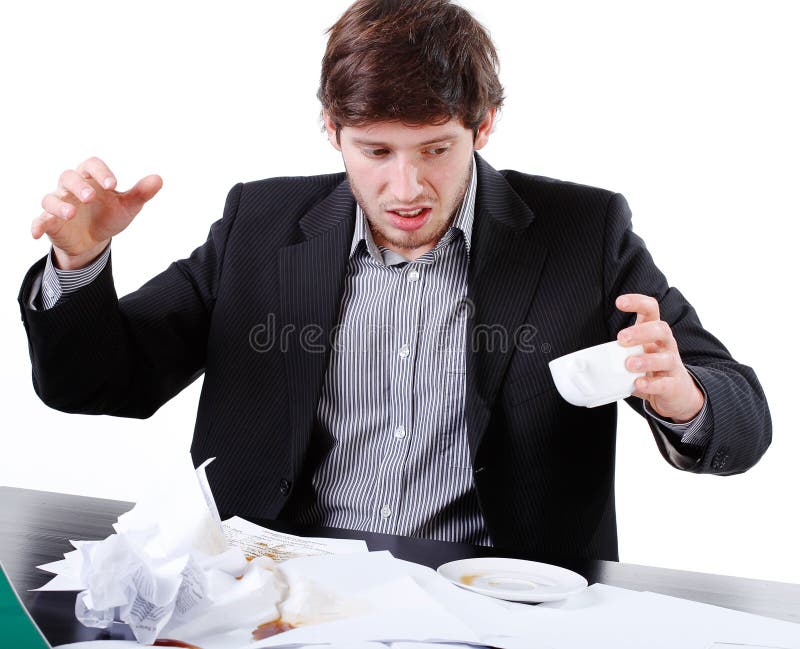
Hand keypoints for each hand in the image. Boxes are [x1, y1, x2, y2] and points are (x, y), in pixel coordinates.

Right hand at [32, 157, 162, 269]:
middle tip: (91, 197)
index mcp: (91, 178)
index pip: (91, 165)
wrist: (95, 240)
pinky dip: (38, 224)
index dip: (100, 172)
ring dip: (60, 204)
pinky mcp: (50, 221)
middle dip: (79, 186)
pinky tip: (37, 232)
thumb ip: (141, 193)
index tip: (113, 184)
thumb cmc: (109, 215)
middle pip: (68, 177)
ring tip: (72, 213)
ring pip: (51, 198)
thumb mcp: (127, 207)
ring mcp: (59, 203)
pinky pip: (40, 220)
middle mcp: (72, 187)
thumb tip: (158, 179)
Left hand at [615, 293, 704, 422]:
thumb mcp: (635, 354)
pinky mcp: (674, 386)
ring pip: (665, 358)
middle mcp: (666, 345)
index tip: (619, 302)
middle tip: (621, 338)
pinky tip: (638, 383)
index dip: (638, 302)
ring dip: (646, 360)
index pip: (651, 310)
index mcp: (654, 333)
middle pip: (661, 330)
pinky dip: (651, 384)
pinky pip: (665, 384)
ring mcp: (672, 365)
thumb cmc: (651, 368)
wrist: (676, 392)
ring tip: (629, 364)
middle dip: (641, 332)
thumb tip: (585, 358)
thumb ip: (616, 352)